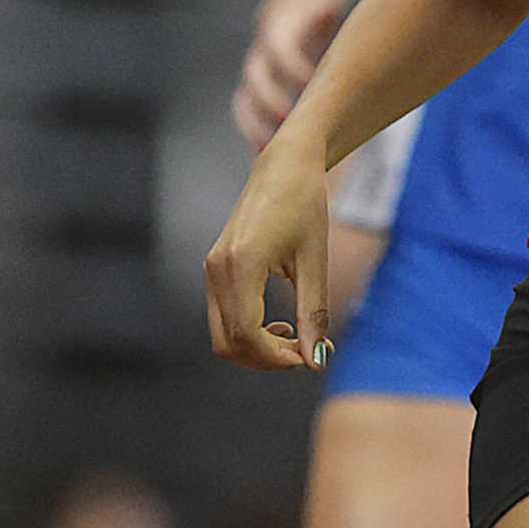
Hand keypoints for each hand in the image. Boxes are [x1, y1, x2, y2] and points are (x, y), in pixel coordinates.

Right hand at [203, 133, 332, 372]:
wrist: (285, 167)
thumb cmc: (306, 206)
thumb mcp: (316, 261)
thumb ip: (314, 312)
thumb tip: (317, 360)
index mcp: (241, 265)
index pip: (247, 334)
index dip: (277, 357)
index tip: (310, 357)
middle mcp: (217, 270)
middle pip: (228, 343)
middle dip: (266, 359)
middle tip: (307, 354)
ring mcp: (212, 270)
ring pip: (222, 335)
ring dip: (257, 349)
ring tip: (296, 340)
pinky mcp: (215, 269)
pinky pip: (223, 317)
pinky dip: (248, 333)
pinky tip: (279, 327)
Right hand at [231, 0, 338, 150]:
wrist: (290, 9)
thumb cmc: (313, 14)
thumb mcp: (319, 8)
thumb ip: (322, 13)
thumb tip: (329, 10)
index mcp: (276, 34)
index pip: (279, 50)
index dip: (292, 66)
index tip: (310, 82)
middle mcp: (260, 58)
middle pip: (257, 82)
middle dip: (270, 103)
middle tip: (290, 122)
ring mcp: (255, 78)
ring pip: (246, 105)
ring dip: (256, 129)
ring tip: (270, 154)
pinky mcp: (256, 94)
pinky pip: (250, 118)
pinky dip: (257, 137)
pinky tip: (266, 161)